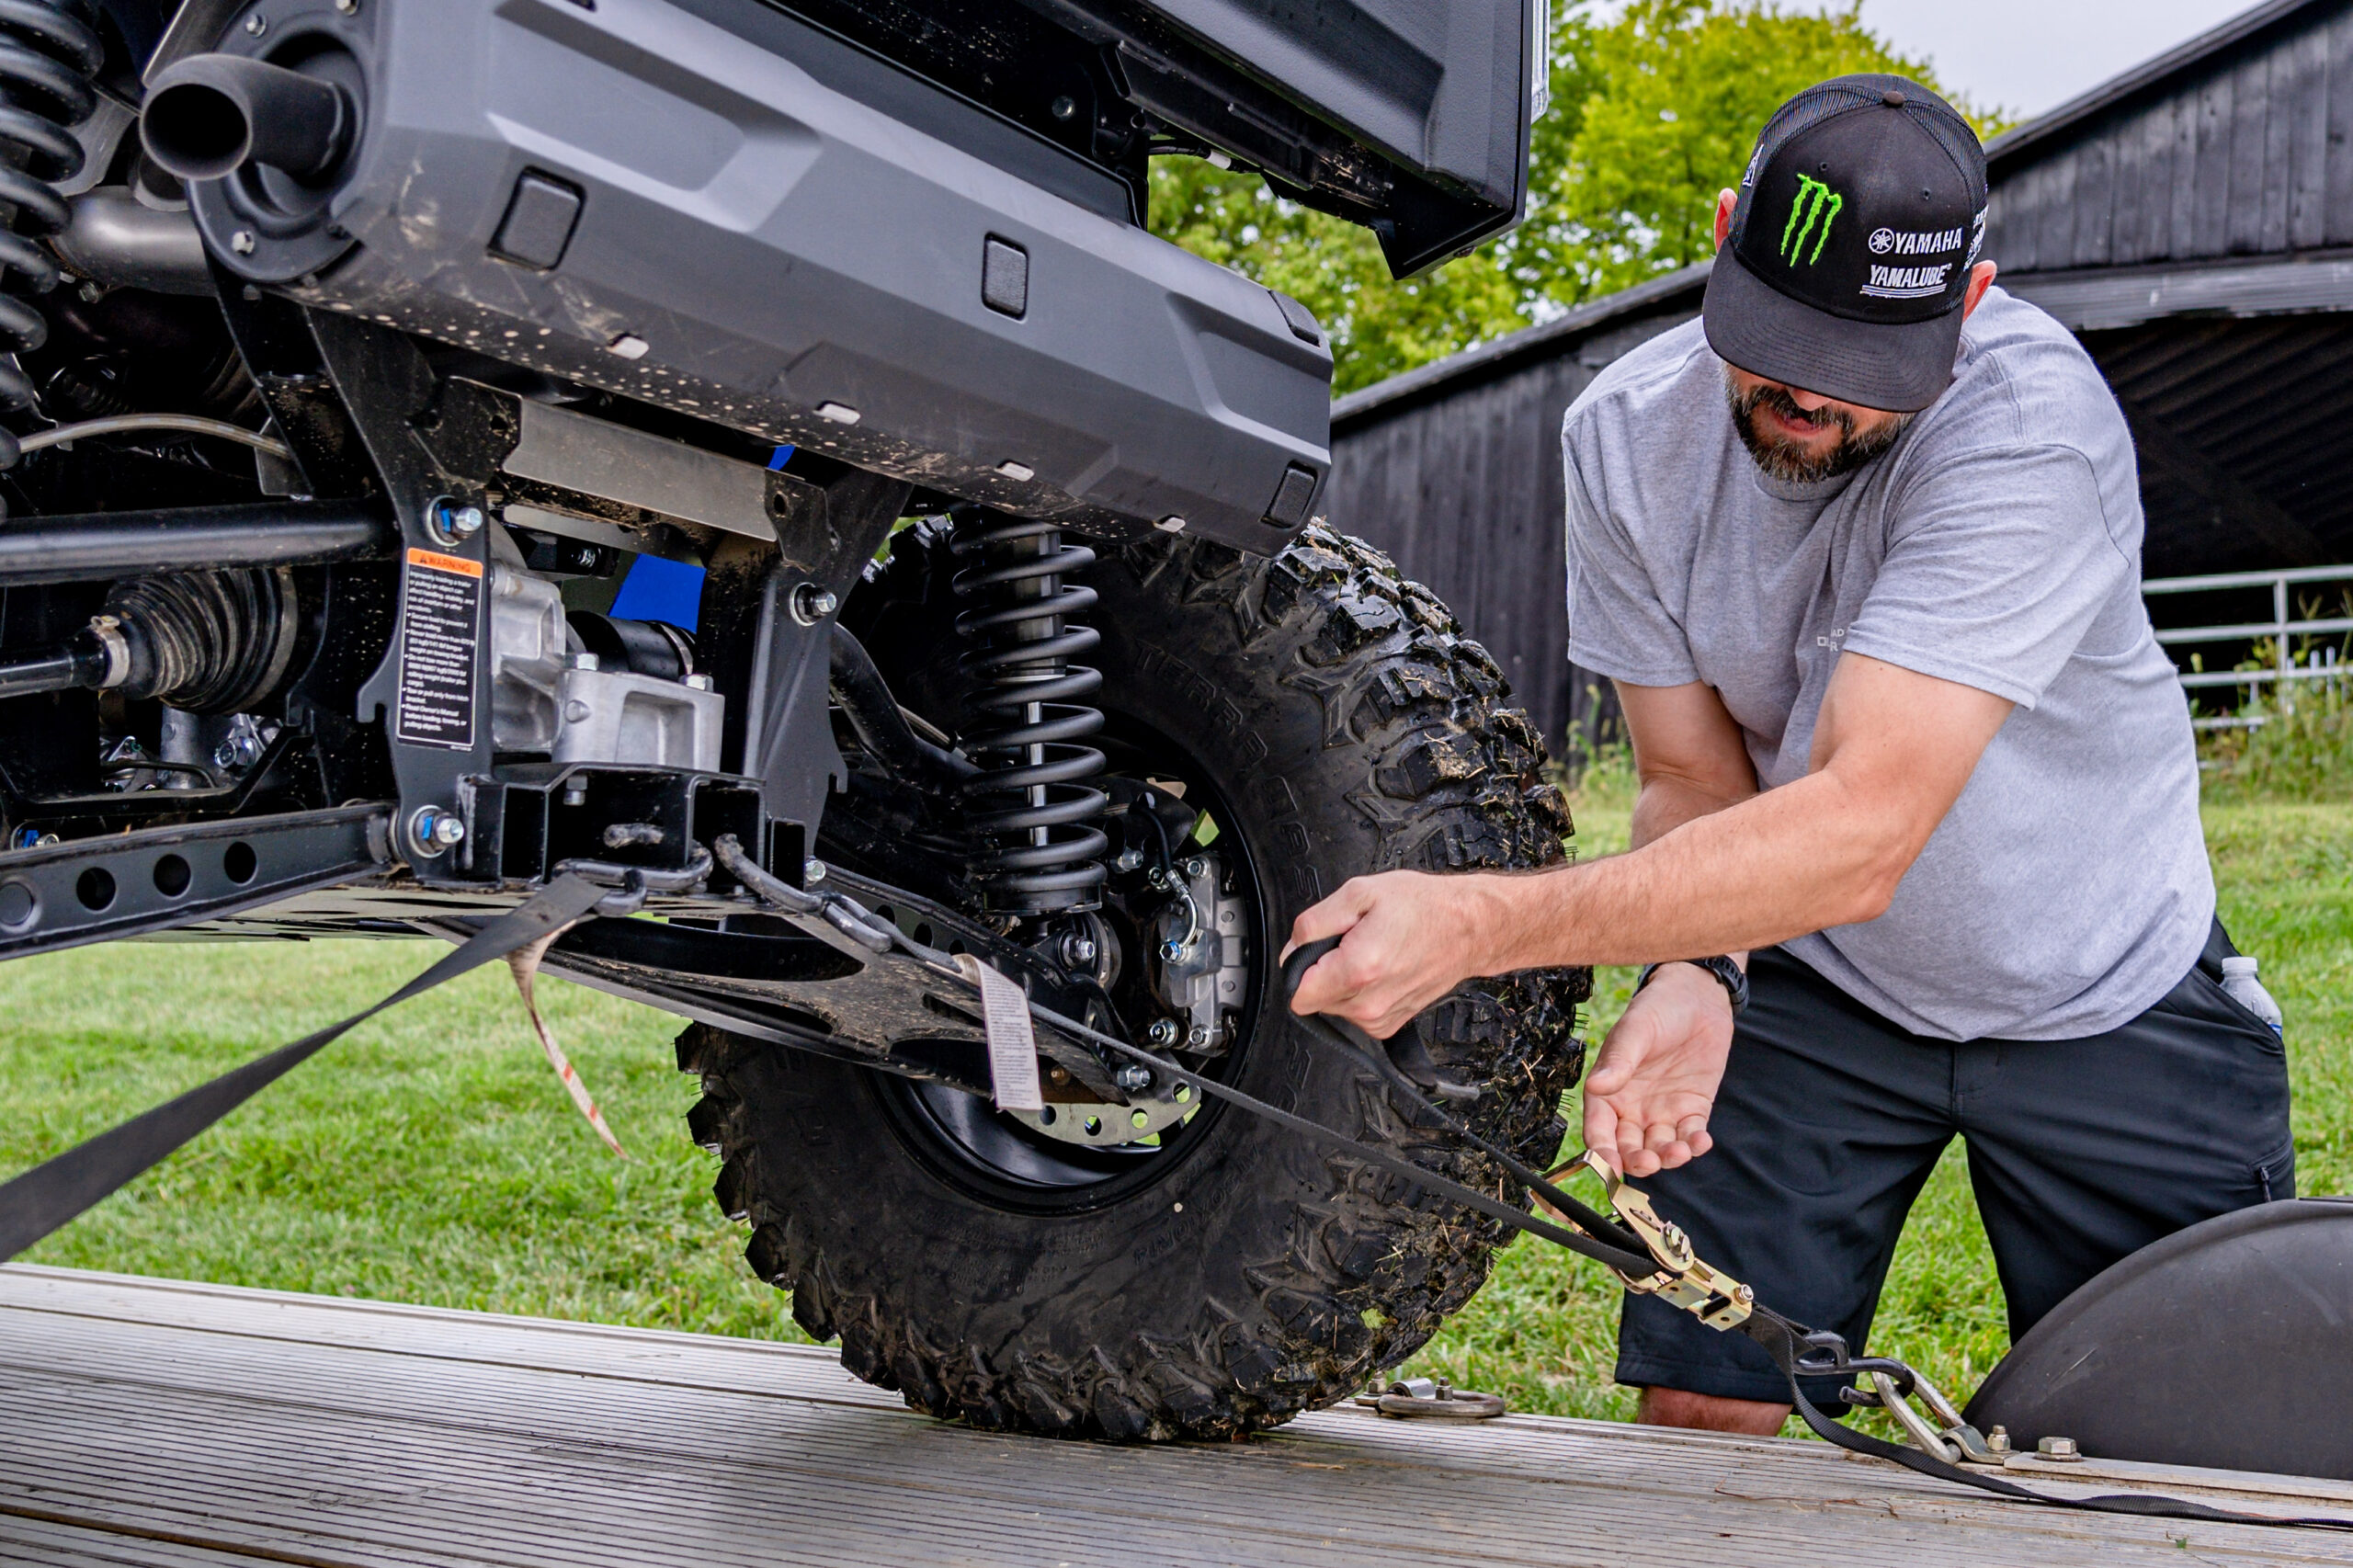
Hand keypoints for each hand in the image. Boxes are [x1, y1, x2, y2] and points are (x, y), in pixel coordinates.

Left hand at [1282, 871, 1498, 1038]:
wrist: (1468, 928)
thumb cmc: (1423, 907)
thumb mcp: (1360, 893)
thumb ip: (1314, 923)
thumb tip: (1291, 949)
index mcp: (1358, 970)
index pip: (1297, 994)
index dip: (1299, 966)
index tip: (1318, 948)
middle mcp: (1369, 1003)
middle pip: (1314, 998)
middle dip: (1323, 969)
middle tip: (1351, 941)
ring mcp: (1380, 1017)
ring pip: (1333, 1006)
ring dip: (1342, 980)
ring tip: (1370, 951)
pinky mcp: (1388, 1023)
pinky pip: (1354, 1011)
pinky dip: (1360, 991)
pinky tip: (1382, 967)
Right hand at [1582, 963, 1735, 1177]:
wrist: (1699, 998)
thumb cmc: (1658, 1008)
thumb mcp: (1636, 1031)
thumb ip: (1618, 1061)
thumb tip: (1594, 1087)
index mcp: (1608, 1091)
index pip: (1599, 1129)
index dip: (1601, 1151)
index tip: (1609, 1165)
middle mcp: (1632, 1107)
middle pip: (1628, 1147)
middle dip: (1637, 1161)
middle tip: (1649, 1162)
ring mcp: (1663, 1111)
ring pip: (1660, 1147)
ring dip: (1667, 1157)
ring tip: (1678, 1152)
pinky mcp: (1692, 1109)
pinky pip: (1690, 1135)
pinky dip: (1695, 1144)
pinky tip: (1701, 1141)